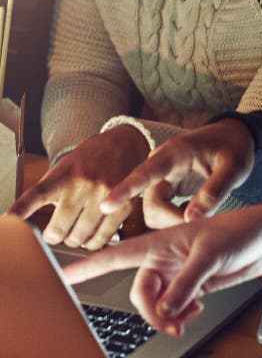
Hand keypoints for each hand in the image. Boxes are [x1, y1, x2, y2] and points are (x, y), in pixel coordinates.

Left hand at [9, 126, 150, 248]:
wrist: (125, 143)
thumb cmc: (90, 158)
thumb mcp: (65, 167)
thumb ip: (48, 191)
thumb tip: (24, 222)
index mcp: (64, 175)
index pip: (36, 196)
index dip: (20, 211)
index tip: (6, 221)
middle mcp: (84, 185)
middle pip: (57, 232)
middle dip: (56, 234)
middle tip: (60, 227)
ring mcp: (105, 197)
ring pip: (79, 239)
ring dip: (75, 239)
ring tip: (77, 228)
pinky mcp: (123, 206)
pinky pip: (101, 239)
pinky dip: (93, 242)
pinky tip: (92, 234)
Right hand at [63, 202, 261, 335]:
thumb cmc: (239, 231)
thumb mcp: (210, 256)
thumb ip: (184, 284)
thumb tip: (163, 312)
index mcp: (160, 241)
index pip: (116, 255)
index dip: (86, 267)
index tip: (59, 277)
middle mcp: (164, 257)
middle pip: (140, 292)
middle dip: (153, 311)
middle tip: (174, 323)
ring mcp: (177, 272)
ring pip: (157, 303)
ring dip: (168, 315)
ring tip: (189, 316)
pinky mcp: (192, 284)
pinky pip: (174, 306)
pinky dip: (180, 314)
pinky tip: (195, 310)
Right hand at [100, 118, 254, 228]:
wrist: (234, 139)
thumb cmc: (234, 148)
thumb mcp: (233, 167)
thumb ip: (214, 191)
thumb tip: (190, 219)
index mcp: (175, 153)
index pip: (145, 172)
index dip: (126, 188)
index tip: (106, 204)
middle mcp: (162, 166)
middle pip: (151, 204)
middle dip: (171, 220)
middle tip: (201, 221)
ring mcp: (162, 179)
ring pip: (154, 213)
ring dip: (174, 222)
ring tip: (203, 215)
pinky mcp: (166, 190)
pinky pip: (161, 213)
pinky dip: (176, 221)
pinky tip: (196, 214)